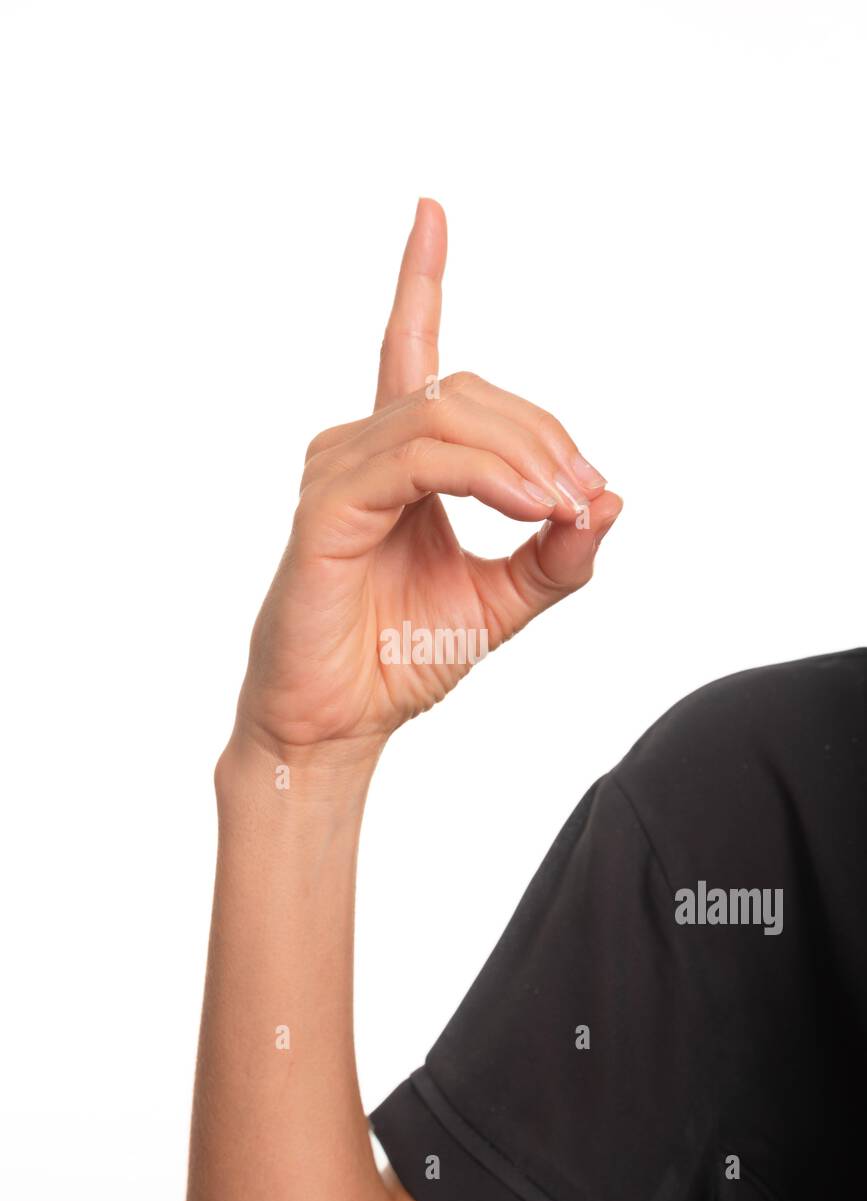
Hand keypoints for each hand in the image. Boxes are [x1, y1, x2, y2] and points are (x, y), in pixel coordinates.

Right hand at [234, 199, 622, 764]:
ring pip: (448, 415)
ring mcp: (337, 472)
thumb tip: (613, 499)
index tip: (430, 211)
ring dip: (526, 454)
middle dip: (543, 432)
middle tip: (586, 495)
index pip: (410, 349)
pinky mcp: (329, 507)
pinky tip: (529, 506)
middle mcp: (360, 450)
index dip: (419, 278)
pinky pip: (419, 458)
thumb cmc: (398, 658)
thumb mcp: (503, 602)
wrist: (338, 723)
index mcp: (397, 461)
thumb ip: (555, 554)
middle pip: (466, 390)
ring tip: (563, 507)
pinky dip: (487, 474)